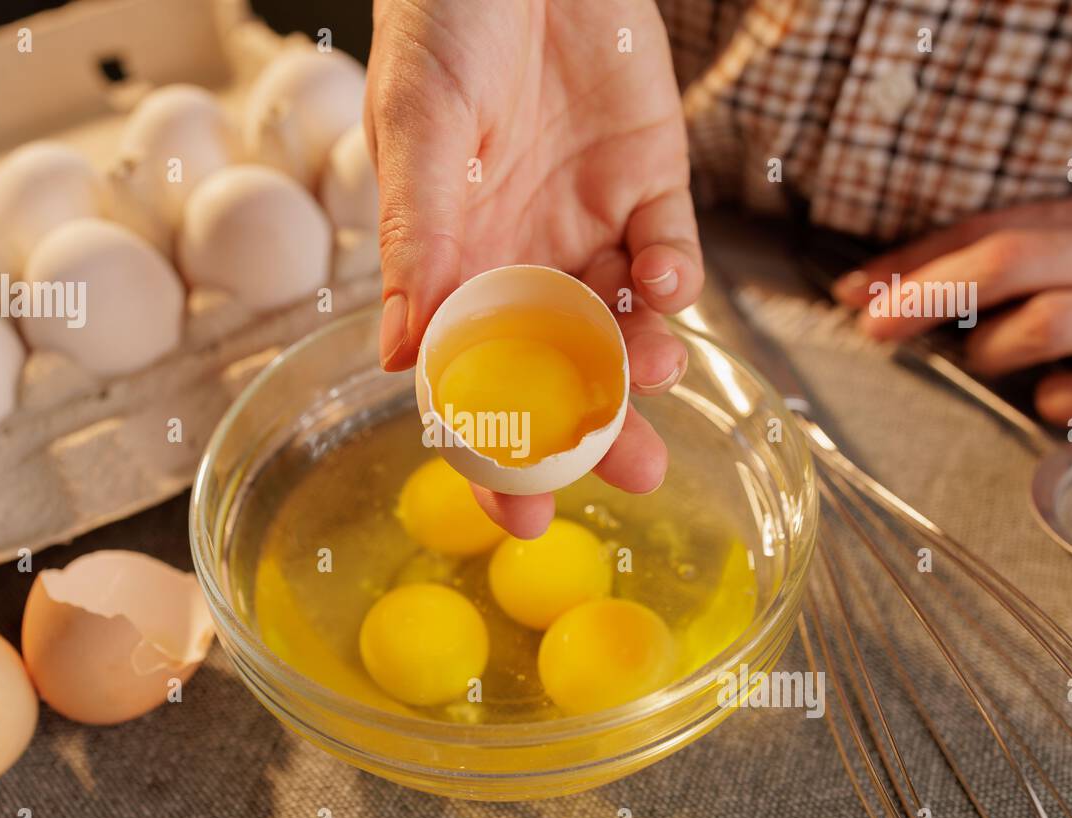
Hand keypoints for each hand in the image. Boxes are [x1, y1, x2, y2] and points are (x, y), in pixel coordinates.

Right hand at [365, 0, 701, 536]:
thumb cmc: (444, 17)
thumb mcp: (419, 129)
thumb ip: (419, 241)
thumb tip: (400, 360)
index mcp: (454, 257)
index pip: (475, 374)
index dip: (496, 448)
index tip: (521, 515)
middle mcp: (523, 253)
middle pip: (561, 366)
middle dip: (596, 425)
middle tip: (633, 472)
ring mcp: (588, 220)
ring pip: (622, 323)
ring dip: (643, 358)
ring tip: (655, 374)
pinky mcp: (648, 179)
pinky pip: (667, 250)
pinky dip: (671, 277)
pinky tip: (662, 281)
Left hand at [833, 188, 1071, 426]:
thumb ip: (1022, 267)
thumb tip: (897, 294)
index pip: (998, 225)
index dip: (918, 257)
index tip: (855, 292)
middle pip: (1014, 258)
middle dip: (929, 293)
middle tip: (876, 329)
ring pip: (1052, 317)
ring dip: (994, 347)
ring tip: (988, 359)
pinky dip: (1064, 399)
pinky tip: (1051, 402)